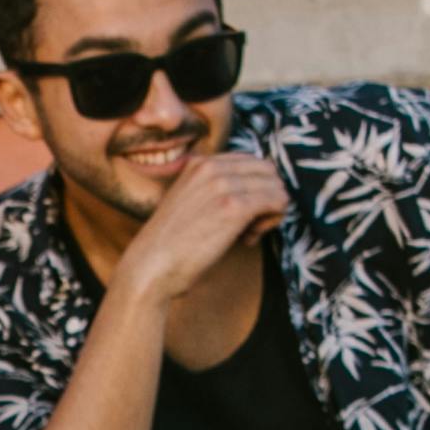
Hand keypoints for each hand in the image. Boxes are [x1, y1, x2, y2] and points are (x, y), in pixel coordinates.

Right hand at [114, 147, 287, 301]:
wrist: (151, 267)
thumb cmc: (169, 246)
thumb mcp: (187, 203)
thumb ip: (213, 190)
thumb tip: (254, 194)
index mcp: (200, 163)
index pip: (249, 162)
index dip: (253, 188)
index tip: (239, 215)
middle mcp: (212, 167)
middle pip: (267, 170)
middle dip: (266, 197)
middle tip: (249, 226)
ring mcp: (224, 184)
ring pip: (277, 186)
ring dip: (269, 212)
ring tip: (246, 234)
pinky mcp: (235, 207)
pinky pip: (278, 202)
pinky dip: (271, 222)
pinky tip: (247, 239)